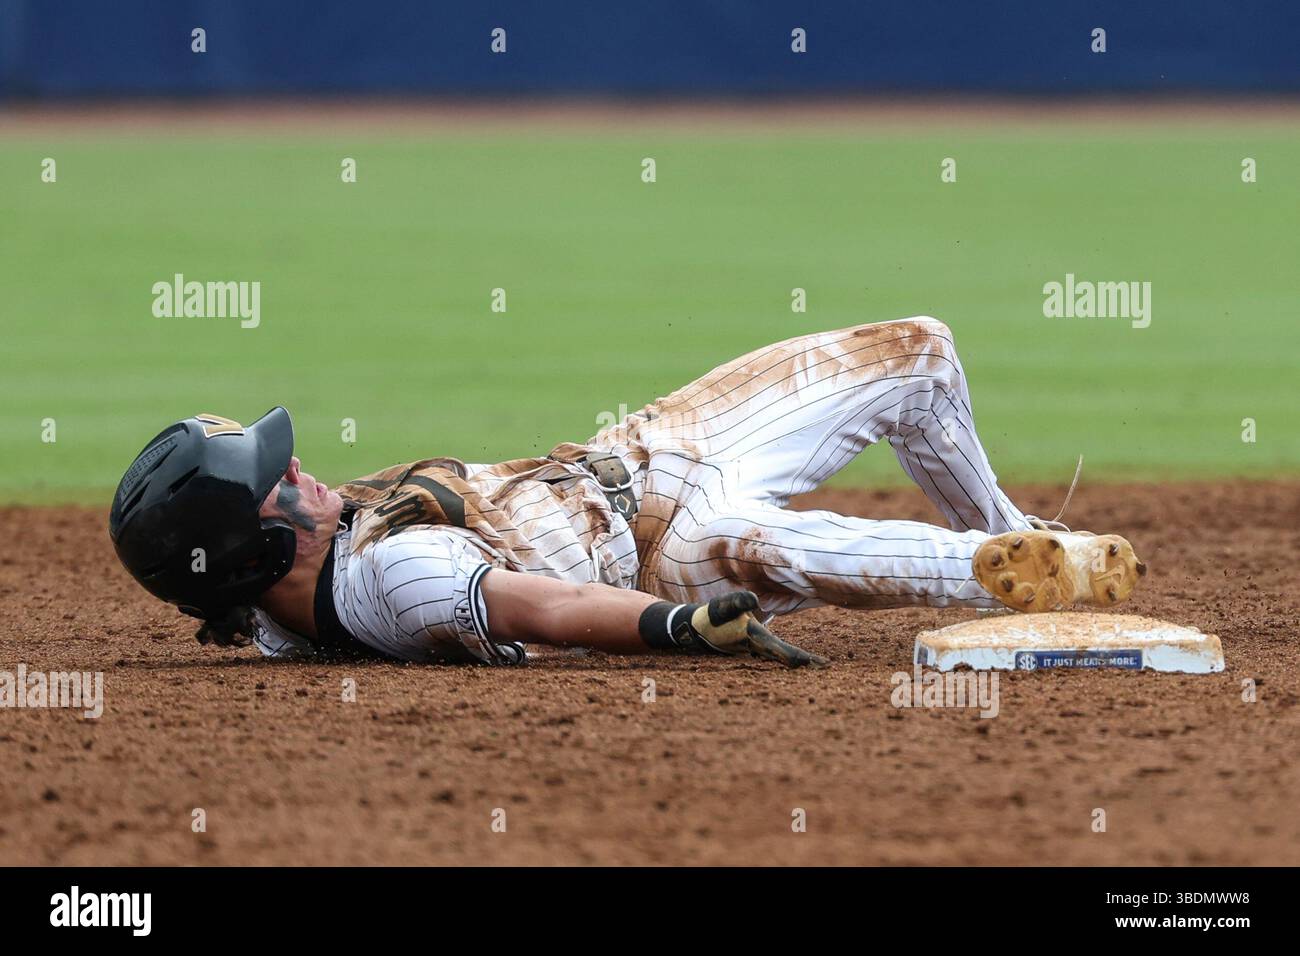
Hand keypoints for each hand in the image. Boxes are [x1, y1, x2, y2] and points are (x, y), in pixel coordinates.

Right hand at [687, 591, 827, 667]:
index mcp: (755, 638)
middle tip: (827, 666)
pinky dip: (791, 656)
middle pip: (787, 657)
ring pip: (783, 657)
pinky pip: (778, 653)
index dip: (800, 656)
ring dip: (801, 661)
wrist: (698, 629)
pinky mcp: (756, 647)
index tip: (816, 663)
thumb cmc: (712, 616)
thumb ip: (737, 601)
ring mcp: (757, 650)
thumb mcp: (722, 605)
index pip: (782, 650)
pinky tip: (801, 659)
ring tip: (820, 664)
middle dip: (806, 662)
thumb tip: (755, 600)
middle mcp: (758, 648)